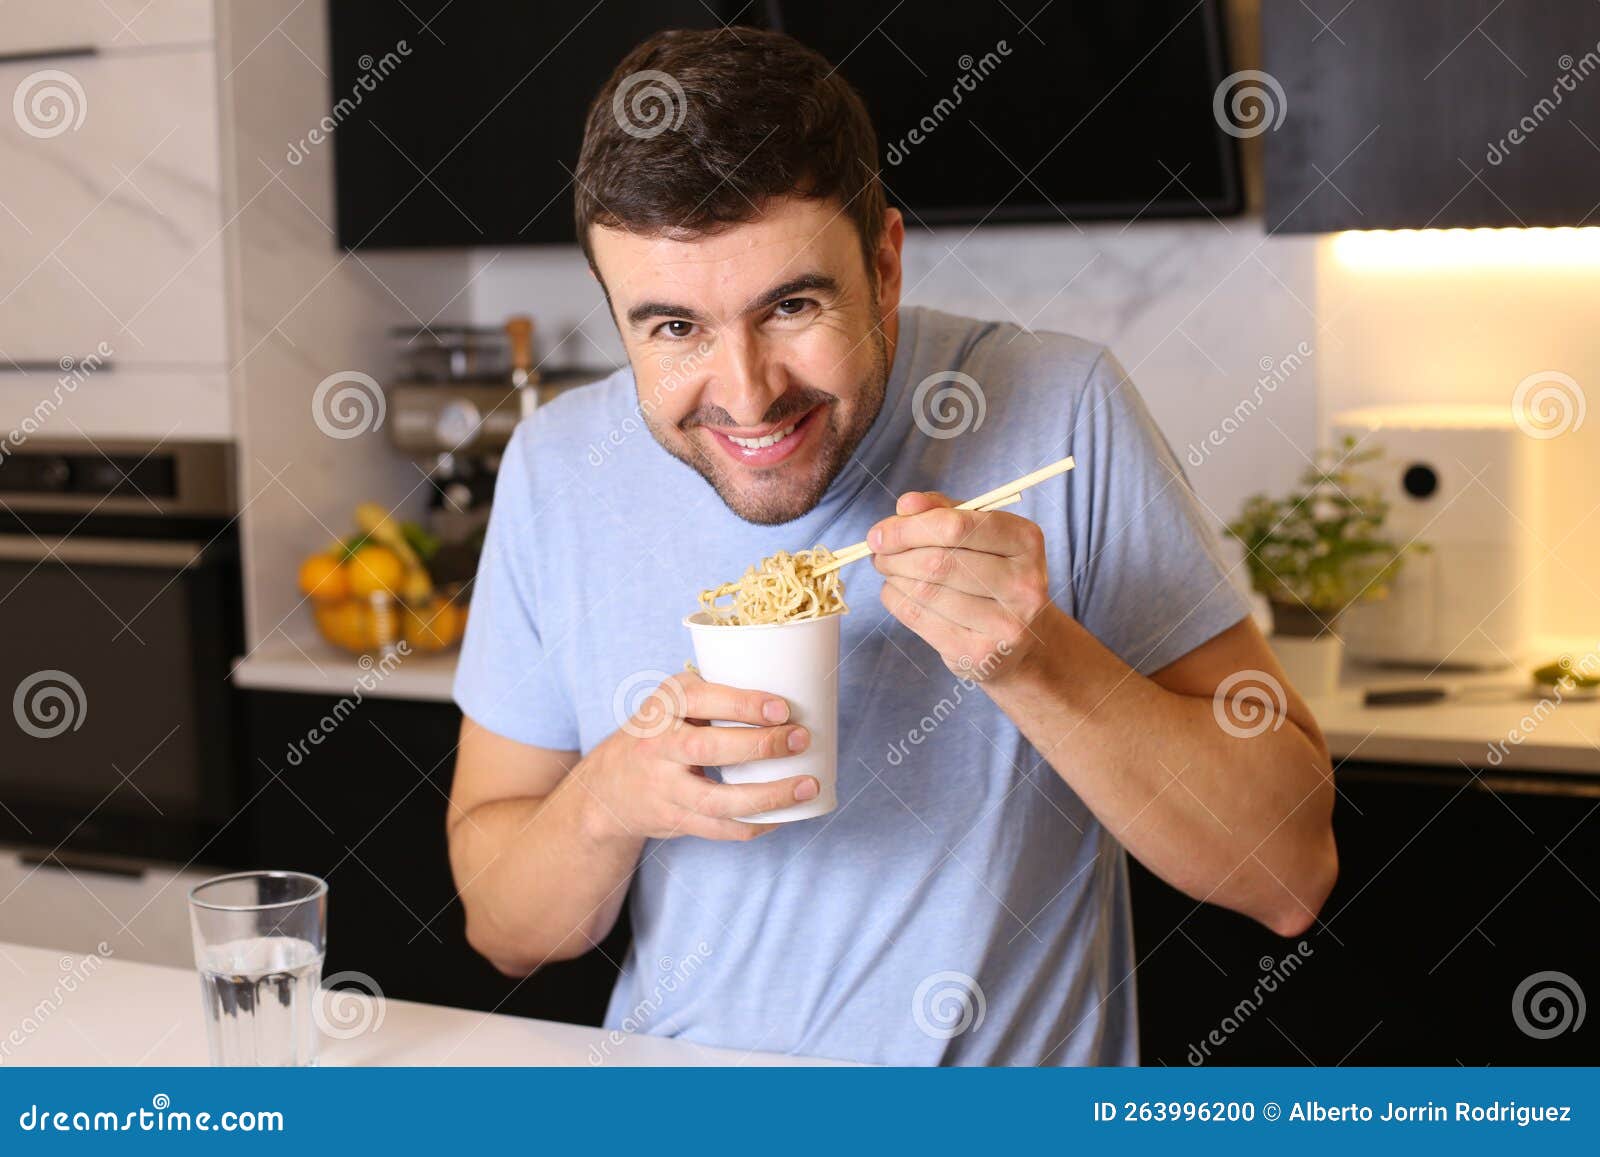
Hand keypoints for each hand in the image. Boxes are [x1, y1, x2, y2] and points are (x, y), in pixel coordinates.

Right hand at [580, 670, 816, 842]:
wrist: (610, 785)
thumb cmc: (661, 732)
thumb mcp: (673, 702)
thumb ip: (714, 695)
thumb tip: (791, 688)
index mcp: (663, 706)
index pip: (700, 700)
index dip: (742, 704)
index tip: (782, 708)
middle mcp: (657, 746)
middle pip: (707, 749)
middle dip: (759, 745)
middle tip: (801, 739)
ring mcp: (664, 788)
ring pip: (715, 800)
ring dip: (767, 796)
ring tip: (807, 786)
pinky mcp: (674, 820)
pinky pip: (719, 829)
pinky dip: (755, 825)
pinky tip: (784, 815)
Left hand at [869, 491, 1052, 679]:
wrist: (1020, 639)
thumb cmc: (991, 572)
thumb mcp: (977, 532)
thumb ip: (943, 511)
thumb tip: (906, 505)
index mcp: (1025, 541)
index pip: (956, 526)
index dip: (909, 528)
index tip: (880, 533)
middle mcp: (1024, 584)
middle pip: (937, 562)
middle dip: (896, 554)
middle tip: (879, 553)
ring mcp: (1005, 624)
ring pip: (924, 591)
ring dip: (894, 577)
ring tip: (890, 571)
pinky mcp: (980, 654)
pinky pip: (919, 619)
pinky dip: (896, 600)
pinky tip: (899, 592)